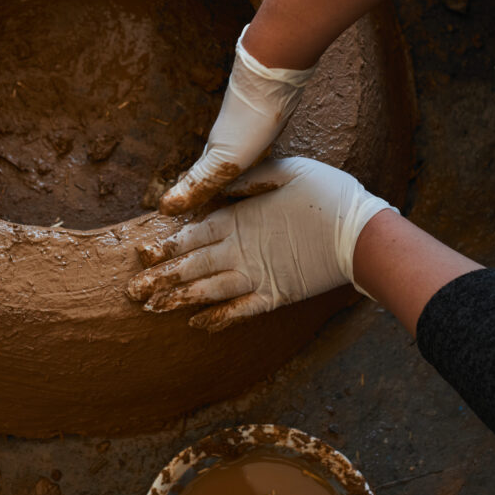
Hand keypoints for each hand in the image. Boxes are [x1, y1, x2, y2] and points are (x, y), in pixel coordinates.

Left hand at [129, 157, 395, 330]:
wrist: (362, 234)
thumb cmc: (326, 194)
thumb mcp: (284, 170)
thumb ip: (246, 180)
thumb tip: (218, 187)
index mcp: (239, 220)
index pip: (191, 235)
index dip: (164, 245)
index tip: (141, 253)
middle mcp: (240, 250)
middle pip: (191, 267)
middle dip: (160, 278)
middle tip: (132, 291)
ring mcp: (257, 275)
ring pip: (208, 291)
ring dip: (179, 300)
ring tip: (153, 308)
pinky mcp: (275, 295)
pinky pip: (240, 310)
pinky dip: (218, 318)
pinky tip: (198, 325)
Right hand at [158, 26, 313, 214]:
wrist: (272, 80)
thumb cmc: (249, 121)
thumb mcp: (223, 161)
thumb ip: (198, 184)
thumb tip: (163, 207)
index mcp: (213, 154)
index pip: (197, 182)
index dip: (191, 197)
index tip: (183, 215)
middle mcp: (225, 142)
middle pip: (213, 168)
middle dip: (209, 185)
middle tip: (207, 206)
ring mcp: (244, 131)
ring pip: (233, 157)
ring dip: (230, 171)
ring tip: (233, 188)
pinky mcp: (264, 122)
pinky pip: (254, 147)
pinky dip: (253, 158)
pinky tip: (262, 159)